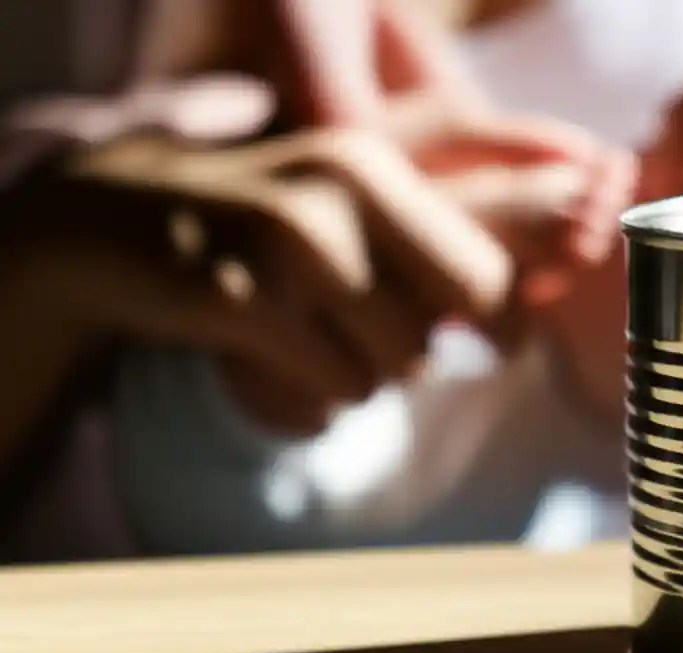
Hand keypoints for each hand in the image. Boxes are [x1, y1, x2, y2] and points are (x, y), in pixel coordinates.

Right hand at [22, 128, 516, 433]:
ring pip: (382, 374)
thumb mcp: (344, 205)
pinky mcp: (234, 302)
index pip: (485, 279)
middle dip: (409, 355)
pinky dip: (308, 402)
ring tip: (302, 339)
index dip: (500, 326)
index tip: (493, 346)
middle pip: (433, 337)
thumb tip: (523, 327)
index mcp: (373, 169)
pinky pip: (327, 396)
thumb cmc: (257, 225)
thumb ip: (432, 248)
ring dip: (351, 378)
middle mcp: (335, 196)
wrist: (107, 221)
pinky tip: (270, 364)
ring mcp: (281, 247)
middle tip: (358, 335)